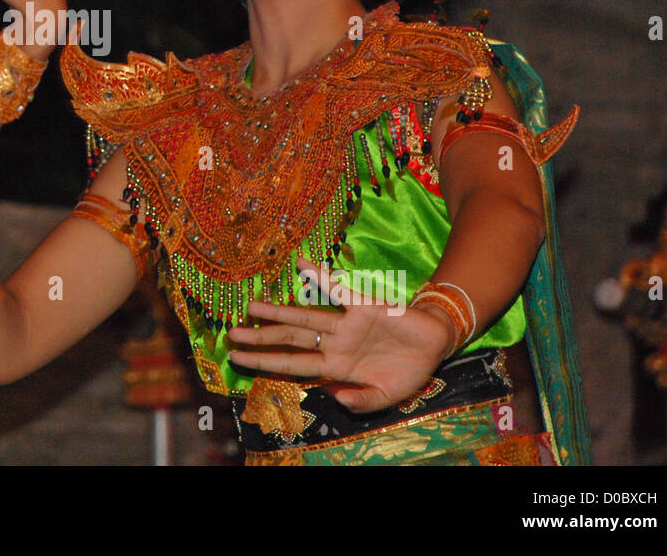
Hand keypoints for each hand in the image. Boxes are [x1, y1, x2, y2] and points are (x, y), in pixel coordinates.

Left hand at [225, 258, 452, 412]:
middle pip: (289, 339)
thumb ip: (361, 401)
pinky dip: (320, 277)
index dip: (264, 361)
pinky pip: (338, 291)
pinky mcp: (363, 306)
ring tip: (251, 307)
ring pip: (305, 317)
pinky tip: (300, 263)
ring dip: (278, 312)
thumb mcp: (385, 397)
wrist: (436, 345)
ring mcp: (346, 324)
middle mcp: (334, 343)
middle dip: (260, 337)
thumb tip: (333, 398)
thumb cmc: (407, 370)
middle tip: (230, 333)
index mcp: (335, 367)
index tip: (237, 358)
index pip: (292, 364)